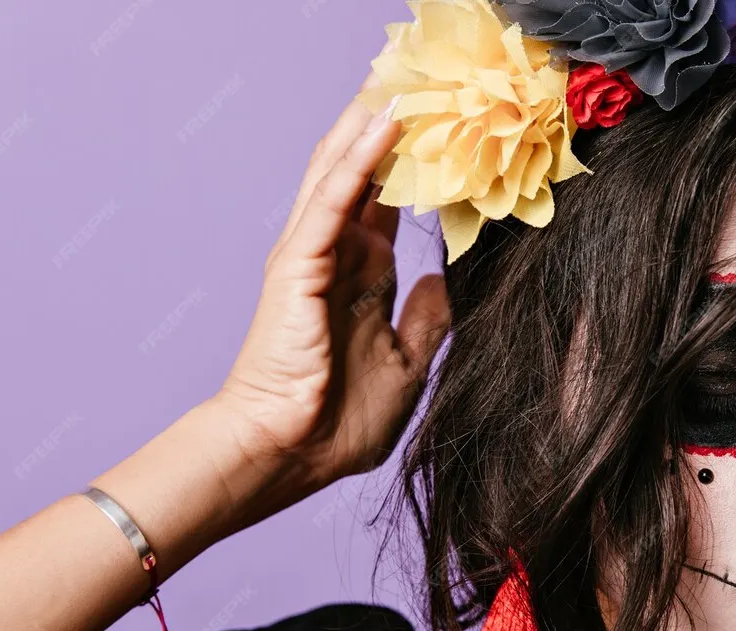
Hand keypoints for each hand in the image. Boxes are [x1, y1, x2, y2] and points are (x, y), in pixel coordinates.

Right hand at [209, 68, 448, 523]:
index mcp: (362, 276)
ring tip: (400, 71)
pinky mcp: (299, 264)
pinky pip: (332, 200)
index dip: (414, 160)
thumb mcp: (408, 364)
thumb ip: (426, 317)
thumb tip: (444, 276)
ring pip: (345, 169)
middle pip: (363, 170)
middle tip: (418, 71)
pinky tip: (383, 121)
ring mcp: (314, 255)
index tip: (446, 121)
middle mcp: (337, 255)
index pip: (388, 201)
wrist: (288, 455)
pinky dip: (357, 159)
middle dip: (389, 122)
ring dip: (372, 120)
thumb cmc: (337, 422)